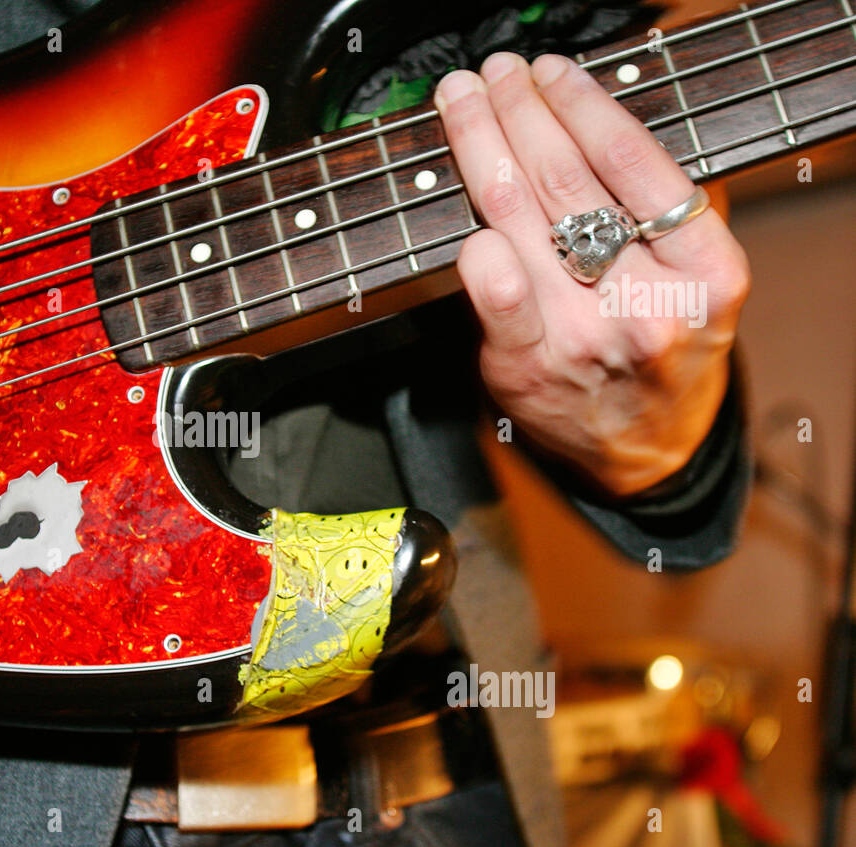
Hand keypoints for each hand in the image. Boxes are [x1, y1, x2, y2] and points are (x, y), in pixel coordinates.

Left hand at [434, 53, 749, 497]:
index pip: (636, 165)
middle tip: (494, 74)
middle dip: (521, 111)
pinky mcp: (528, 362)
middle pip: (570, 181)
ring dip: (482, 146)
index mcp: (705, 272)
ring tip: (463, 103)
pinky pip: (494, 294)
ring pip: (522, 219)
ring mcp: (583, 334)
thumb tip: (593, 124)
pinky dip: (476, 247)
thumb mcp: (698, 282)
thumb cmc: (665, 353)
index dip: (583, 106)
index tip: (552, 74)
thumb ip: (664, 213)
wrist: (645, 450)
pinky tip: (465, 205)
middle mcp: (647, 303)